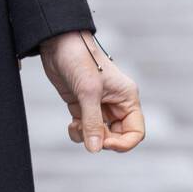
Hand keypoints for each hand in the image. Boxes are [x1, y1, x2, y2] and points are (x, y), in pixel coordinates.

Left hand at [39, 31, 144, 152]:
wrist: (57, 42)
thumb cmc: (79, 59)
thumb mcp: (88, 92)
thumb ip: (92, 122)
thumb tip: (94, 149)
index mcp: (126, 98)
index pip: (135, 132)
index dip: (123, 144)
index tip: (105, 143)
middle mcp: (116, 103)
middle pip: (117, 136)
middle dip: (102, 140)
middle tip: (87, 132)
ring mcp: (98, 105)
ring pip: (100, 134)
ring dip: (88, 136)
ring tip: (77, 125)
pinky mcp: (82, 104)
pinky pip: (86, 128)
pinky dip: (79, 131)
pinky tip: (72, 123)